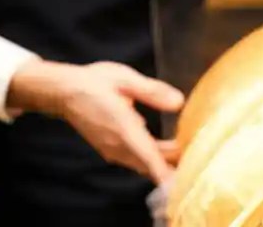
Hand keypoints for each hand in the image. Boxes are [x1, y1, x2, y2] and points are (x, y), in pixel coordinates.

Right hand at [8, 59, 184, 183]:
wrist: (64, 92)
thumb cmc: (95, 82)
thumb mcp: (125, 79)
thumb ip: (152, 91)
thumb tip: (179, 102)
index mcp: (123, 129)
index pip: (150, 159)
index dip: (167, 174)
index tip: (182, 183)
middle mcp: (118, 146)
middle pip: (152, 165)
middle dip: (174, 163)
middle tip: (199, 151)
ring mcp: (112, 151)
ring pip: (144, 164)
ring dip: (164, 161)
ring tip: (186, 148)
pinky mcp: (110, 150)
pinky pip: (136, 160)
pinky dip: (153, 158)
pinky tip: (166, 147)